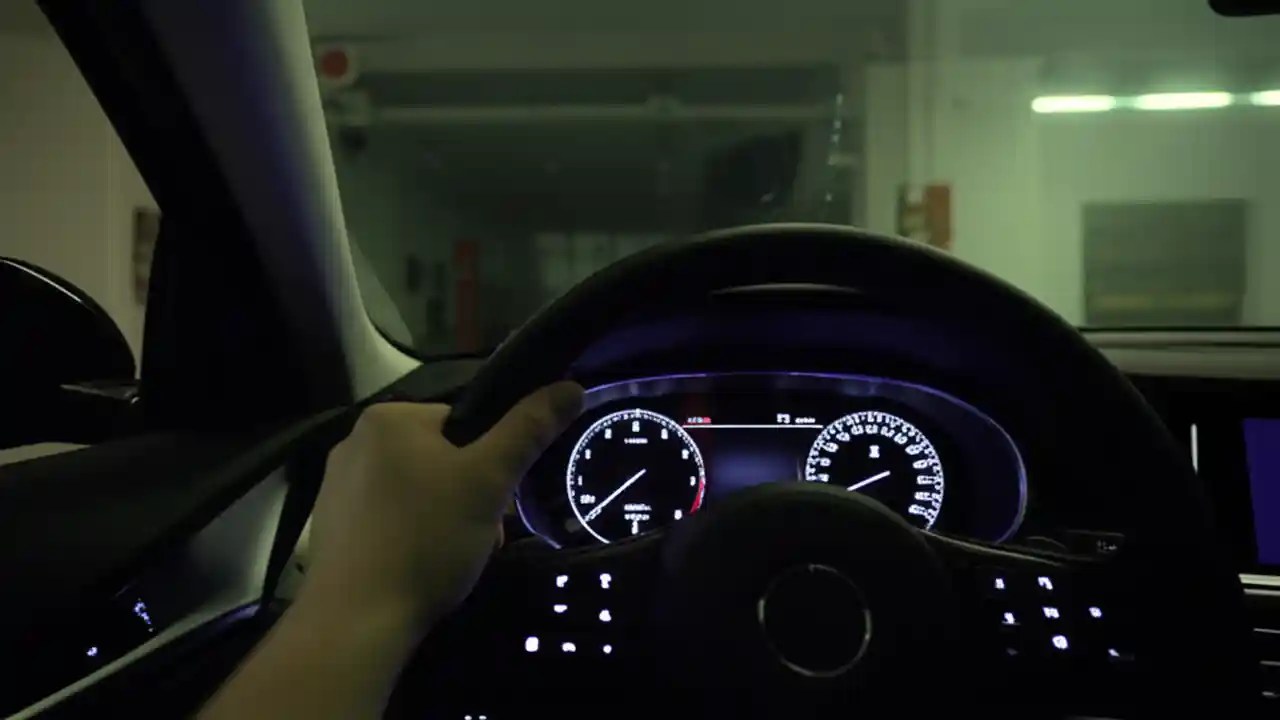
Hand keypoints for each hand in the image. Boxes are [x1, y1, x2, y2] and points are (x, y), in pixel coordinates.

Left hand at [301, 382, 583, 630]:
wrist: (356, 620)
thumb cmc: (427, 540)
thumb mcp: (489, 481)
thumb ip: (529, 430)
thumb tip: (570, 388)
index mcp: (388, 417)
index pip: (463, 422)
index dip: (491, 461)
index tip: (499, 501)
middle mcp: (354, 441)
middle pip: (439, 458)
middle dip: (469, 496)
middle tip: (481, 536)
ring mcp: (335, 485)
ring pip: (415, 491)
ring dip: (445, 518)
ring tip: (453, 558)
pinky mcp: (329, 526)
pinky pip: (387, 518)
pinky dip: (411, 536)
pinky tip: (418, 568)